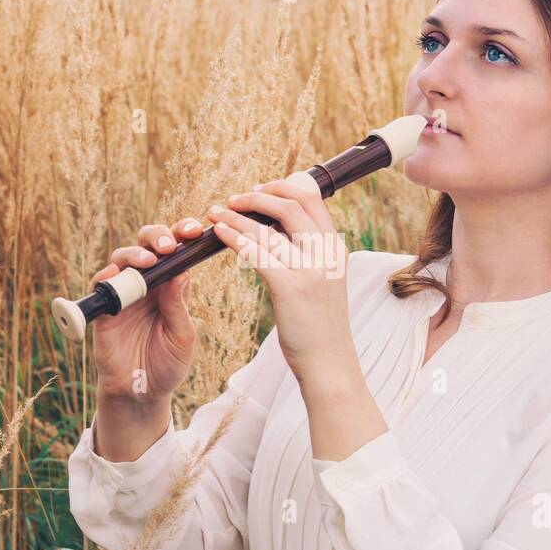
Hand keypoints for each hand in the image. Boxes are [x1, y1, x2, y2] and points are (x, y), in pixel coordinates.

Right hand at [90, 216, 207, 401]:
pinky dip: (106, 276)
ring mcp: (123, 294)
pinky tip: (116, 274)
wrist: (142, 394)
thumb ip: (178, 305)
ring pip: (123, 258)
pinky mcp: (103, 310)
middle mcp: (146, 284)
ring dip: (135, 254)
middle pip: (147, 245)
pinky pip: (100, 285)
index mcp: (170, 286)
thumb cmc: (167, 364)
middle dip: (157, 236)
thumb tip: (180, 271)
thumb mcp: (181, 336)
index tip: (195, 230)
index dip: (182, 235)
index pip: (175, 252)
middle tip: (169, 245)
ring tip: (148, 262)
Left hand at [206, 178, 353, 380]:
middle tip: (234, 199)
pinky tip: (218, 234)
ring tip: (215, 212)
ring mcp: (309, 270)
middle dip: (256, 197)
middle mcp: (326, 253)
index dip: (283, 187)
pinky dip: (234, 238)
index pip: (311, 198)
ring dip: (236, 215)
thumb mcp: (324, 280)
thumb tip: (281, 230)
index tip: (260, 191)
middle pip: (290, 205)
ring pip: (267, 229)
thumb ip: (309, 253)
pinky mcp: (290, 287)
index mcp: (335, 248)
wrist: (328, 362)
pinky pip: (256, 252)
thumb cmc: (320, 324)